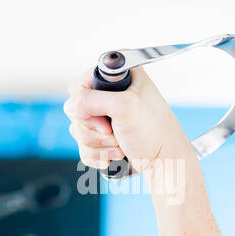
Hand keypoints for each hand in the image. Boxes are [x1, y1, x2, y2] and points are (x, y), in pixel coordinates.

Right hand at [63, 66, 192, 175]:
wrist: (164, 160)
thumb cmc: (155, 132)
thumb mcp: (124, 108)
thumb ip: (90, 101)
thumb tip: (70, 107)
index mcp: (119, 75)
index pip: (79, 86)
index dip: (86, 104)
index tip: (107, 115)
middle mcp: (110, 93)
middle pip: (76, 111)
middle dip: (94, 130)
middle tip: (115, 131)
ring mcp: (104, 115)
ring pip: (78, 131)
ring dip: (98, 144)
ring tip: (121, 142)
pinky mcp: (101, 135)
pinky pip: (82, 146)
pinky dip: (98, 154)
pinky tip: (116, 151)